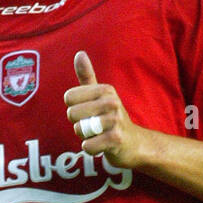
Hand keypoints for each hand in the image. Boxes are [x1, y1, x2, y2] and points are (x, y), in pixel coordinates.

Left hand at [64, 51, 146, 168]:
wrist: (134, 144)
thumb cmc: (111, 119)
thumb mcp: (101, 96)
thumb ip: (87, 76)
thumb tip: (79, 53)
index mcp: (105, 90)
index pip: (69, 97)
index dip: (75, 108)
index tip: (89, 112)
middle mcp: (111, 102)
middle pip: (72, 113)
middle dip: (79, 124)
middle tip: (95, 126)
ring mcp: (115, 120)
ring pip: (79, 129)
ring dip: (85, 136)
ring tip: (99, 135)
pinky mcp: (115, 139)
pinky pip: (87, 145)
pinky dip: (90, 148)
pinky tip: (102, 145)